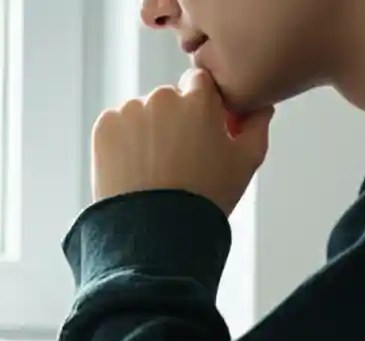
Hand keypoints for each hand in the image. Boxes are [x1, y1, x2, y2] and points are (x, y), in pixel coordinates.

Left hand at [90, 69, 274, 214]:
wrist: (156, 232)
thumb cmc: (205, 198)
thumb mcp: (246, 162)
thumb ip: (256, 124)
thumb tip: (260, 104)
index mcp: (199, 98)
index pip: (199, 84)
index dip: (200, 108)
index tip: (198, 134)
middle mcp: (162, 97)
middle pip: (168, 99)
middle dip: (172, 120)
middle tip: (175, 159)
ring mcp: (129, 110)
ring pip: (141, 113)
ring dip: (145, 130)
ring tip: (152, 170)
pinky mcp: (104, 127)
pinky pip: (116, 126)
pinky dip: (122, 142)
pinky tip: (133, 170)